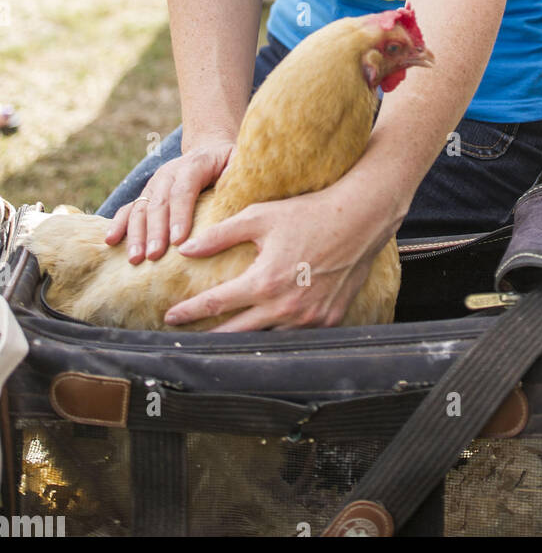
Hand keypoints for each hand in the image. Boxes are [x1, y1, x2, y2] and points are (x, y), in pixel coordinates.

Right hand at [105, 134, 235, 262]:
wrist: (211, 149)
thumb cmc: (230, 163)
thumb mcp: (241, 163)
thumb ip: (238, 177)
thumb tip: (235, 197)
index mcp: (195, 164)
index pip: (185, 189)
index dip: (180, 214)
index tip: (178, 240)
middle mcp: (170, 172)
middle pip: (159, 202)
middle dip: (156, 231)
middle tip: (155, 256)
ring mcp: (155, 184)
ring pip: (141, 207)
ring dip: (136, 234)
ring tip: (136, 259)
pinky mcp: (147, 195)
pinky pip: (128, 208)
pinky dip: (118, 224)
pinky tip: (110, 241)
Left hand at [162, 178, 396, 331]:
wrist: (360, 218)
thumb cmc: (309, 213)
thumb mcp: (260, 217)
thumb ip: (220, 235)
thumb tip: (185, 249)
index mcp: (264, 282)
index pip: (215, 304)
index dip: (188, 312)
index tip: (170, 317)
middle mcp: (285, 306)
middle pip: (236, 333)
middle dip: (209, 336)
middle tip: (189, 338)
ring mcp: (309, 318)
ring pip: (266, 338)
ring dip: (243, 339)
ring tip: (222, 338)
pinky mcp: (328, 320)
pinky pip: (296, 336)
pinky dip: (277, 335)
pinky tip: (265, 332)